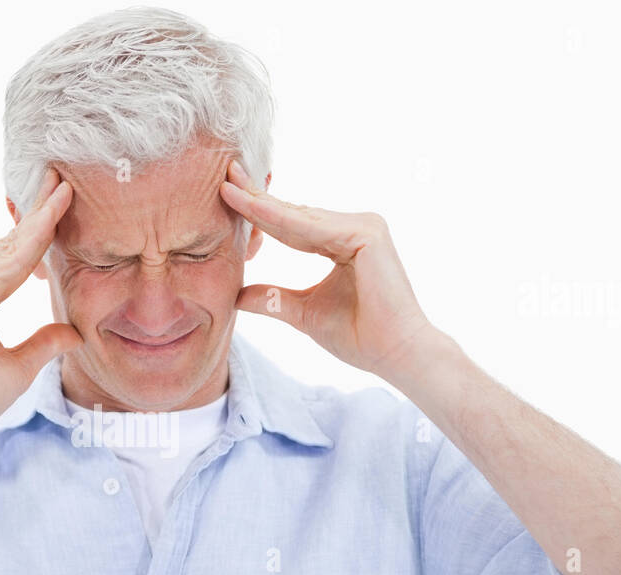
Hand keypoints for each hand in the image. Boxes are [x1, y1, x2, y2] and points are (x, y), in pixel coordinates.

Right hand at [0, 167, 82, 432]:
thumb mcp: (19, 367)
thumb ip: (43, 344)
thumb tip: (74, 333)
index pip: (11, 258)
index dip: (37, 233)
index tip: (59, 206)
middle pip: (9, 242)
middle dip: (38, 211)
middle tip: (63, 179)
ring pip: (10, 246)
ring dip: (39, 216)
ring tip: (63, 188)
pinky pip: (6, 264)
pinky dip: (31, 241)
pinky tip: (51, 220)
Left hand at [219, 159, 432, 380]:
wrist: (394, 354)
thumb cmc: (359, 336)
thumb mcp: (303, 313)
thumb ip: (273, 299)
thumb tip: (236, 296)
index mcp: (344, 241)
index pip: (292, 226)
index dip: (259, 213)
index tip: (227, 196)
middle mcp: (356, 227)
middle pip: (294, 213)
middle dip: (257, 197)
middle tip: (226, 174)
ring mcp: (364, 227)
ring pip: (300, 217)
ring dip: (262, 203)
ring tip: (230, 187)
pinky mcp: (367, 234)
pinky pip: (312, 227)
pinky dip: (281, 219)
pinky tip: (253, 208)